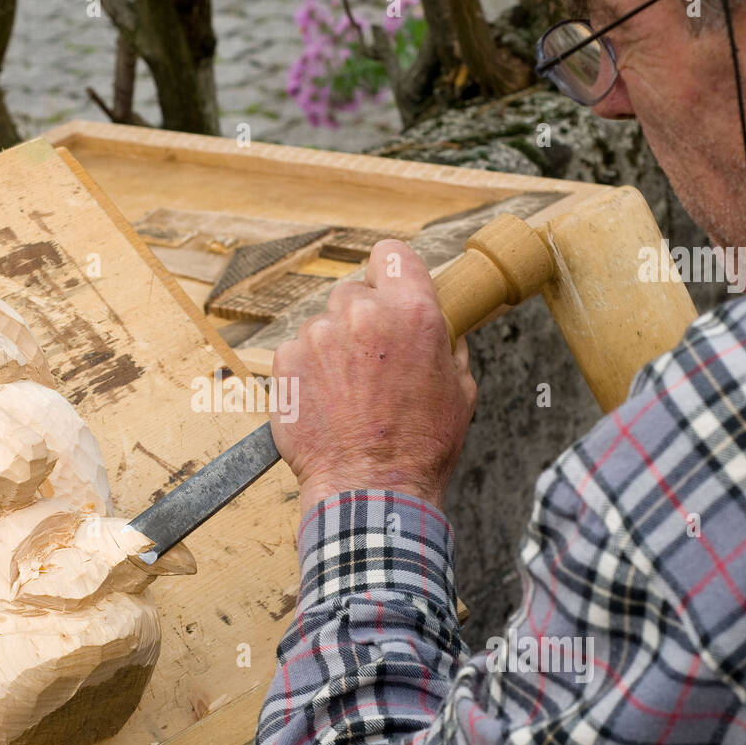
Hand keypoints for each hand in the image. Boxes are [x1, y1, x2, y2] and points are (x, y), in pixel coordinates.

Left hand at [270, 240, 477, 517]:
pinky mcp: (285, 362)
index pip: (392, 254)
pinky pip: (297, 351)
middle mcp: (361, 315)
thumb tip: (440, 324)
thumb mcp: (460, 388)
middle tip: (374, 362)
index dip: (391, 272)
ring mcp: (317, 337)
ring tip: (350, 392)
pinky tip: (327, 402)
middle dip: (363, 320)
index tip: (389, 290)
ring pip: (324, 324)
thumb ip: (446, 342)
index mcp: (412, 312)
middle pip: (355, 292)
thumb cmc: (421, 445)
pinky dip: (308, 371)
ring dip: (334, 348)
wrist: (372, 489)